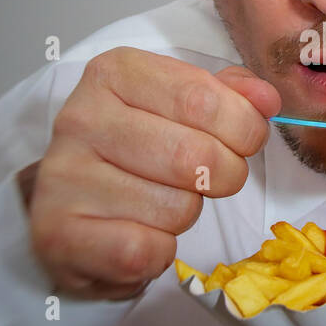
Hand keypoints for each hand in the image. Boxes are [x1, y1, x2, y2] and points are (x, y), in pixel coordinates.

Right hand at [25, 49, 279, 300]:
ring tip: (158, 205)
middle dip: (224, 177)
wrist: (74, 213)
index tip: (245, 141)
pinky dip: (159, 252)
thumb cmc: (134, 156)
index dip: (244, 128)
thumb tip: (266, 99)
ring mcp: (65, 175)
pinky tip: (139, 233)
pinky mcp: (60, 232)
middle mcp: (82, 117)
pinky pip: (146, 250)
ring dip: (185, 215)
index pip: (203, 98)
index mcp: (115, 73)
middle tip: (208, 180)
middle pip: (196, 156)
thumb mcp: (181, 110)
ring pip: (177, 207)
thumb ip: (228, 97)